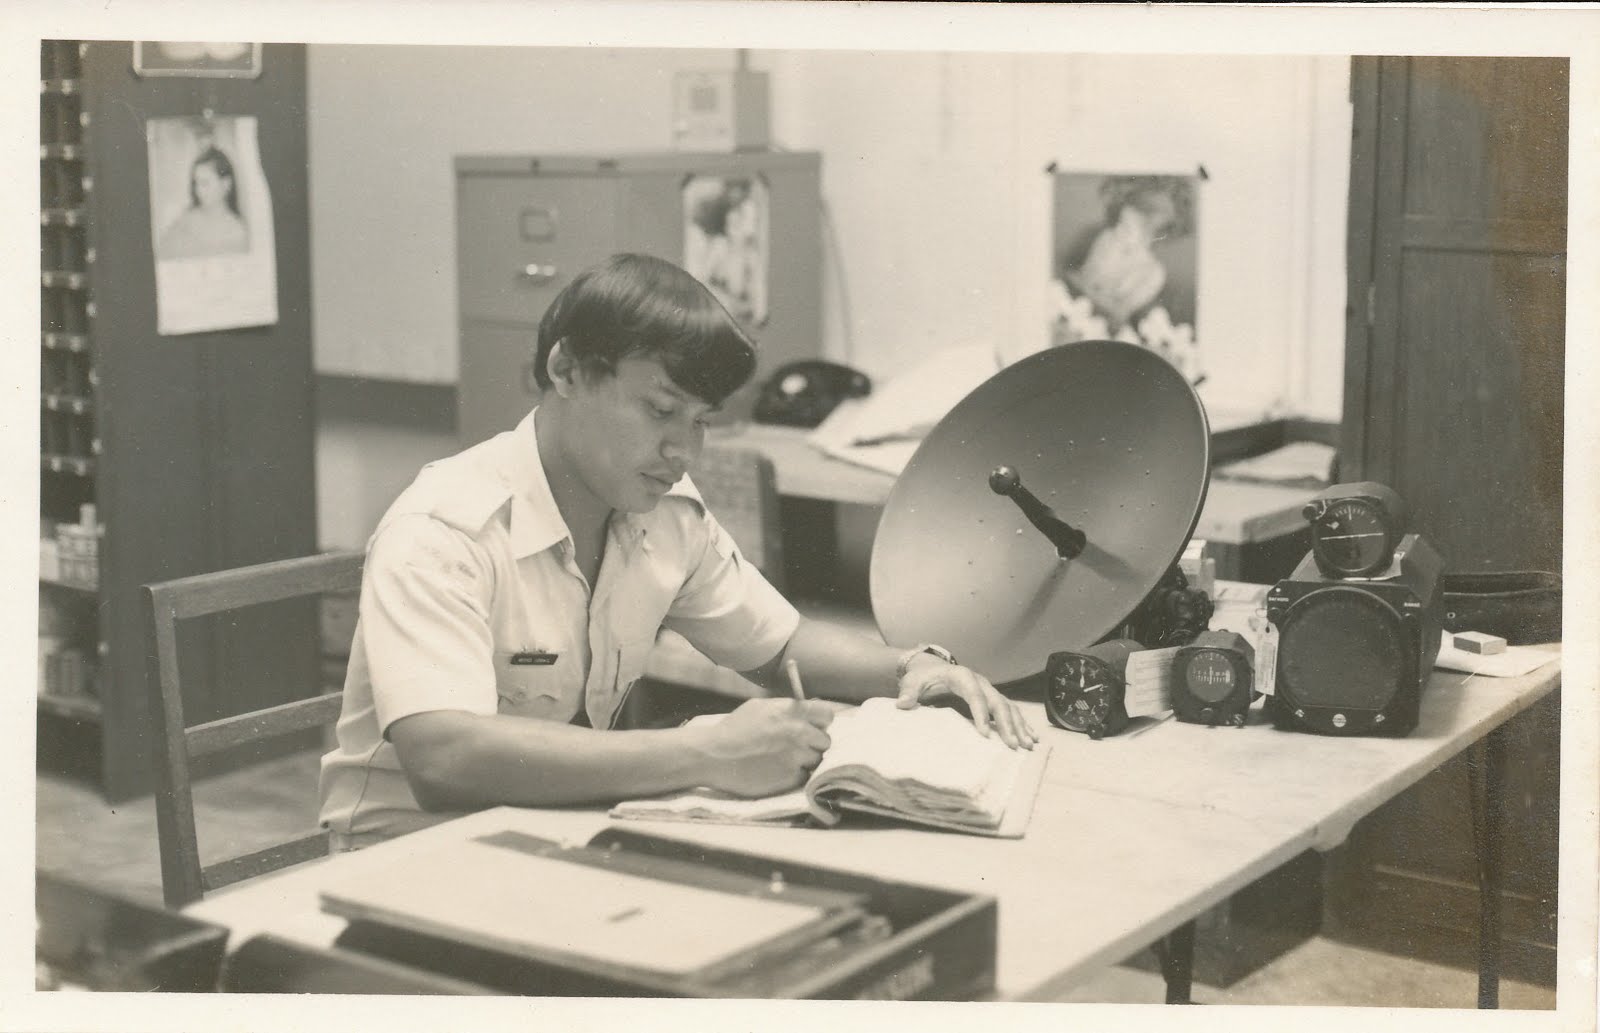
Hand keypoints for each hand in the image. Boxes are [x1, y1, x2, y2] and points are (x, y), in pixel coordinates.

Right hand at [688, 698, 834, 796]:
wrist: (713, 756)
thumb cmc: (734, 729)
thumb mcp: (760, 707)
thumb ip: (788, 708)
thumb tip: (810, 708)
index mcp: (792, 711)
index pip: (828, 715)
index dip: (820, 723)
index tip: (813, 728)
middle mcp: (798, 732)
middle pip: (824, 741)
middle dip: (812, 744)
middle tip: (794, 747)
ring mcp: (796, 756)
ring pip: (815, 760)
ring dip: (803, 761)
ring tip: (780, 760)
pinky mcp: (790, 777)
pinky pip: (803, 776)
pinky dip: (793, 775)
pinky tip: (774, 770)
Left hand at [896, 657, 1038, 749]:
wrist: (931, 668)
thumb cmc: (922, 678)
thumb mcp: (913, 682)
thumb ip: (909, 692)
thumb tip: (902, 704)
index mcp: (962, 676)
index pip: (974, 695)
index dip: (981, 713)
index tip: (984, 734)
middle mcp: (980, 682)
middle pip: (997, 702)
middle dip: (1007, 724)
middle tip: (1013, 745)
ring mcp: (988, 689)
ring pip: (1009, 707)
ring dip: (1019, 726)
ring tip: (1028, 745)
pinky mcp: (992, 697)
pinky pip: (1011, 710)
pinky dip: (1021, 724)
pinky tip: (1031, 737)